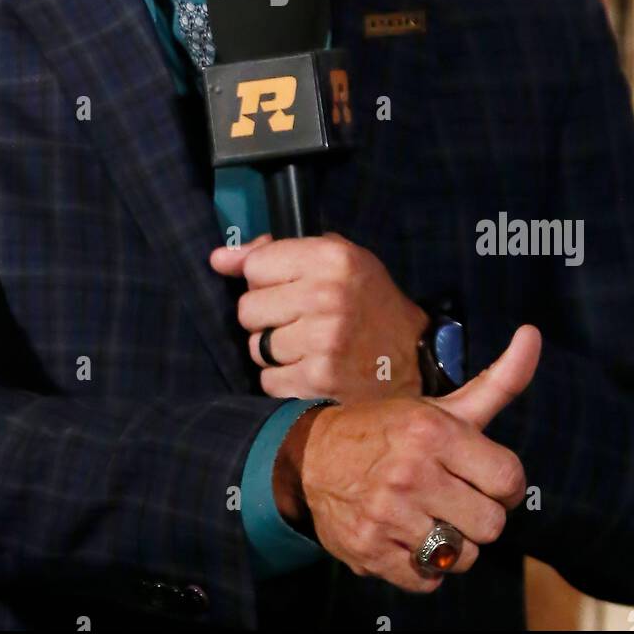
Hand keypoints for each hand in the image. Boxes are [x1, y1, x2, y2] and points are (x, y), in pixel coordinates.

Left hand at [209, 231, 429, 399]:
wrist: (416, 361)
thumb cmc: (368, 304)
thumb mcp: (336, 261)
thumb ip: (274, 252)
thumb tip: (218, 259)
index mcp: (331, 258)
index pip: (255, 265)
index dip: (265, 279)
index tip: (287, 288)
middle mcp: (326, 295)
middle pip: (248, 309)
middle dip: (266, 318)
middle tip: (298, 321)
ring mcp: (322, 341)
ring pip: (256, 347)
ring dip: (274, 351)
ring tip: (307, 347)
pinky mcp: (318, 380)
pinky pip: (268, 380)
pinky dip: (284, 380)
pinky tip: (311, 371)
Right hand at [274, 325, 541, 591]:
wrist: (310, 456)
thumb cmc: (389, 430)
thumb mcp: (442, 406)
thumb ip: (498, 380)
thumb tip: (534, 334)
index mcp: (433, 432)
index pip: (510, 480)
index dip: (501, 484)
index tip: (480, 477)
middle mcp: (411, 472)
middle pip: (491, 526)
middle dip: (478, 516)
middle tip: (451, 498)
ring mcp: (388, 514)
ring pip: (462, 557)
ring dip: (450, 545)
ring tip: (425, 516)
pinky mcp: (370, 550)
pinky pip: (427, 581)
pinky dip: (421, 568)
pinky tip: (404, 537)